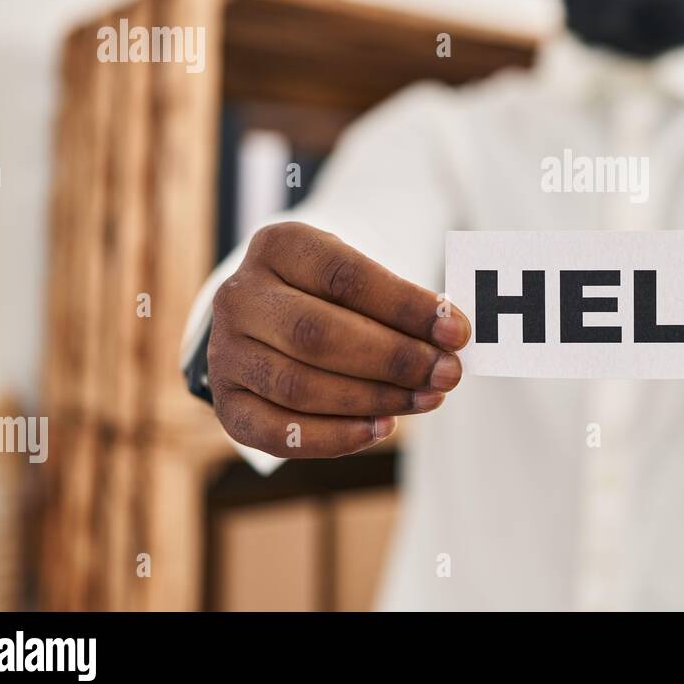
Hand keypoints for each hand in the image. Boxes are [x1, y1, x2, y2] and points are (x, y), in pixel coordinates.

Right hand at [207, 222, 470, 458]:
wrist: (276, 311)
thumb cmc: (335, 293)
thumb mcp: (361, 277)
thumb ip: (398, 304)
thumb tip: (450, 340)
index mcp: (278, 246)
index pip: (346, 277)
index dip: (406, 308)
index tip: (457, 333)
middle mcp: (240, 296)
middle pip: (319, 334)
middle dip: (394, 360)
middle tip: (448, 374)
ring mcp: (225, 351)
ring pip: (300, 386)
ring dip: (374, 399)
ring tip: (427, 399)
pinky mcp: (226, 402)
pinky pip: (277, 432)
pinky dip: (333, 437)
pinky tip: (382, 427)